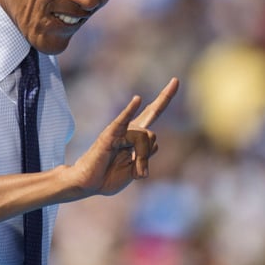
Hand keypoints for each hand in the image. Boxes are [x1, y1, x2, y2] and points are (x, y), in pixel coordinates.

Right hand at [67, 78, 177, 197]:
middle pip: (152, 113)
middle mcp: (130, 130)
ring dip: (144, 158)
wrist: (88, 184)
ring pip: (146, 137)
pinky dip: (129, 110)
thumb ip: (144, 159)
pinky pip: (123, 121)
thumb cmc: (108, 177)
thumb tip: (150, 147)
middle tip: (176, 80)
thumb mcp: (134, 171)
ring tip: (136, 172)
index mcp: (137, 137)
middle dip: (165, 96)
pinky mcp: (110, 135)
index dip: (164, 98)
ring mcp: (120, 131)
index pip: (152, 113)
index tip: (175, 81)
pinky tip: (137, 99)